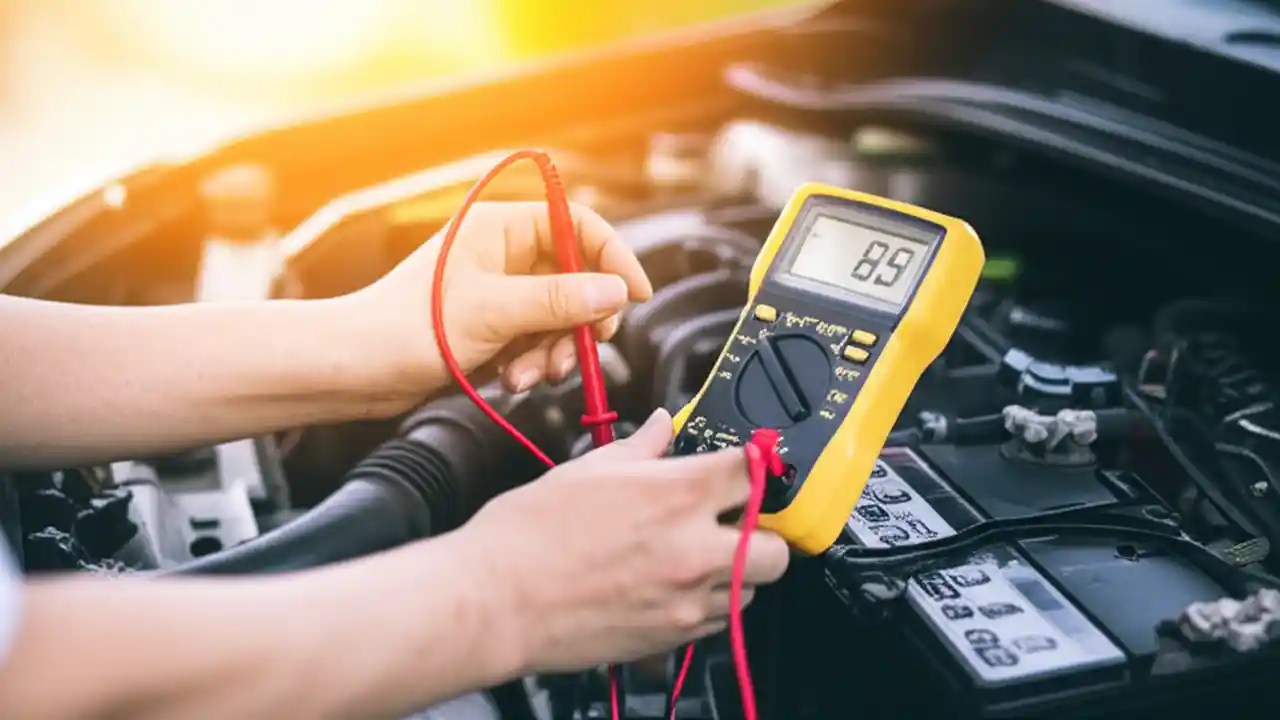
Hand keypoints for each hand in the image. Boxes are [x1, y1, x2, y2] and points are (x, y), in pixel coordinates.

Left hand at [356, 201, 652, 401]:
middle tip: (583, 350)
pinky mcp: (492, 326)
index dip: (613, 257)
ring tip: (531, 375)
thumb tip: (615, 292)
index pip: (578, 226)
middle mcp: (503, 254)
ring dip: (556, 350)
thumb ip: (560, 300)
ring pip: (560, 316)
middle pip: (577, 277)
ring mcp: (499, 292)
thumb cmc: (406, 327)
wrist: (356, 368)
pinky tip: (513, 379)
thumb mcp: (495, 312)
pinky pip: (537, 339)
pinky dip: (534, 362)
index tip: (636, 295)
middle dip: (582, 320)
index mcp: (501, 228)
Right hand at [458, 408, 790, 671]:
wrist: (495, 601)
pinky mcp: (672, 638)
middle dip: (761, 533)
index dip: (753, 467)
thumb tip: (662, 426)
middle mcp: (696, 549)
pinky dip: (707, 603)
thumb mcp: (587, 469)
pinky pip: (717, 621)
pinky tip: (672, 586)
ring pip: (751, 588)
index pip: (755, 473)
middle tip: (733, 522)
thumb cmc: (529, 533)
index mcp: (679, 494)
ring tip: (696, 556)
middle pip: (778, 548)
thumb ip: (641, 447)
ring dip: (735, 571)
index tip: (744, 468)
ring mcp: (687, 600)